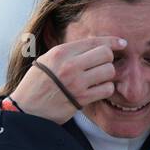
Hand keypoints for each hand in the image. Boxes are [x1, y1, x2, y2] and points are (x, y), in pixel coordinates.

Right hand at [11, 36, 126, 123]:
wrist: (27, 108)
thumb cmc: (37, 83)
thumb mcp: (48, 59)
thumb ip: (69, 51)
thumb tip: (94, 44)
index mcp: (61, 52)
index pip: (93, 41)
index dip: (112, 41)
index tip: (122, 44)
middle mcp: (70, 65)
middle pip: (105, 54)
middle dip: (108, 59)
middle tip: (102, 66)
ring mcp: (76, 83)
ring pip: (109, 71)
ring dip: (108, 75)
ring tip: (98, 79)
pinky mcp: (82, 99)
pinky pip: (106, 89)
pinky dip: (106, 89)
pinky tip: (98, 90)